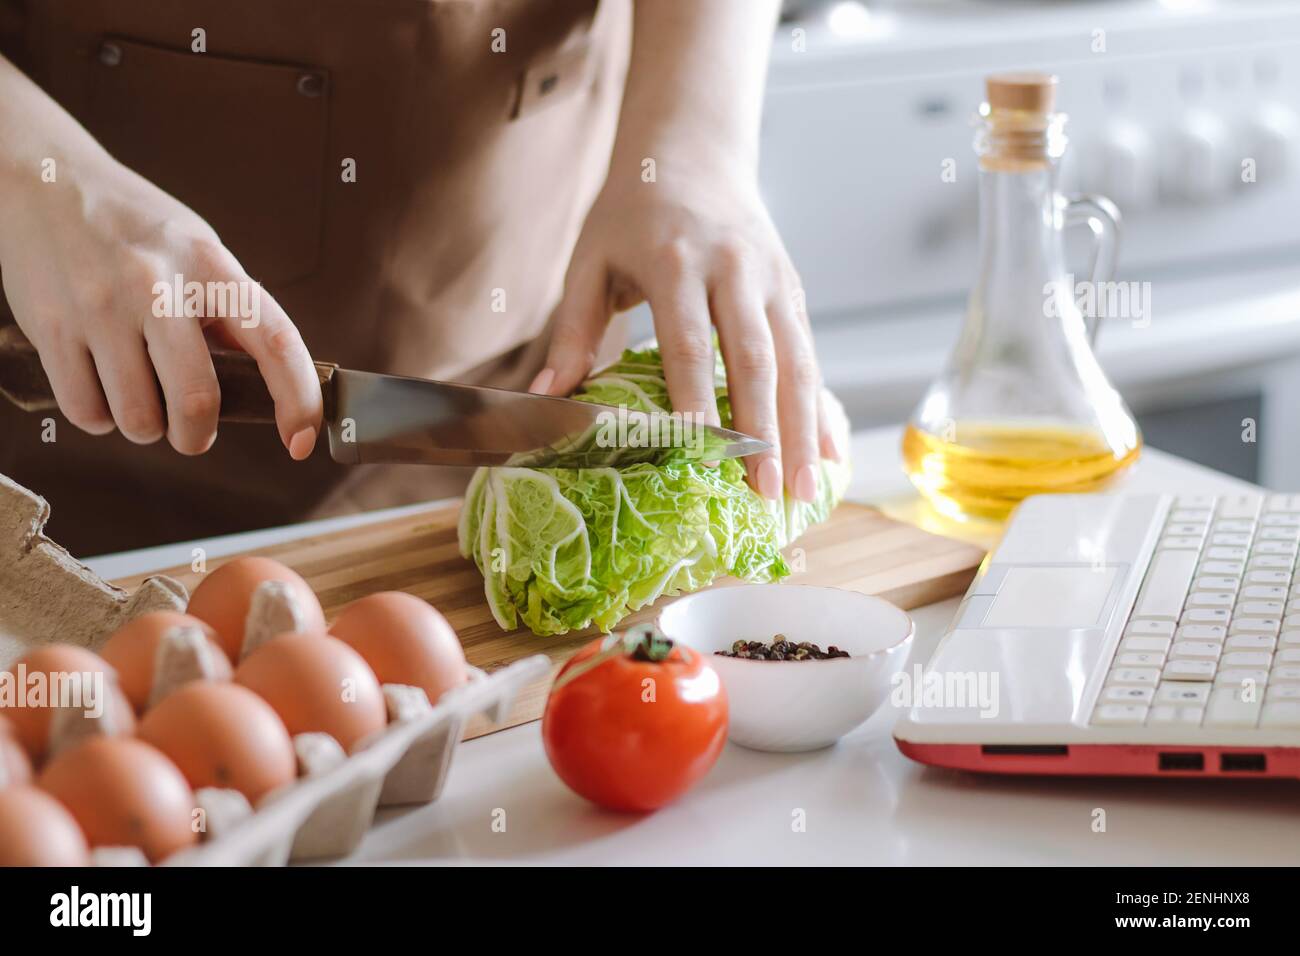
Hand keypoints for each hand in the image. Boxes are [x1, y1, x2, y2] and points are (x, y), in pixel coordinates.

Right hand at [0, 150, 321, 457]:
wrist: (44, 182)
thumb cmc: (137, 230)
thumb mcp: (199, 253)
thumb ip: (230, 314)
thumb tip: (265, 386)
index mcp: (211, 266)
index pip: (275, 341)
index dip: (298, 400)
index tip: (301, 441)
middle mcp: (157, 285)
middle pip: (196, 399)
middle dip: (197, 436)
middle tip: (191, 432)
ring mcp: (100, 307)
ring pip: (138, 418)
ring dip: (145, 428)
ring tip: (139, 398)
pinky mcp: (51, 327)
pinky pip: (86, 411)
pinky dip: (99, 418)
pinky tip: (101, 386)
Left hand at [532, 151, 839, 501]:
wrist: (693, 152)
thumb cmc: (631, 214)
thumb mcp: (591, 259)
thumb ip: (574, 328)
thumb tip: (547, 394)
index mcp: (676, 262)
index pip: (689, 341)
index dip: (698, 397)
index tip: (703, 450)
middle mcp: (734, 269)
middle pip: (755, 358)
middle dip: (763, 429)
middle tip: (765, 491)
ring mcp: (772, 279)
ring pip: (796, 361)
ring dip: (802, 429)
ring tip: (802, 490)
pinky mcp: (792, 289)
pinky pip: (811, 352)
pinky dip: (821, 405)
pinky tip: (827, 451)